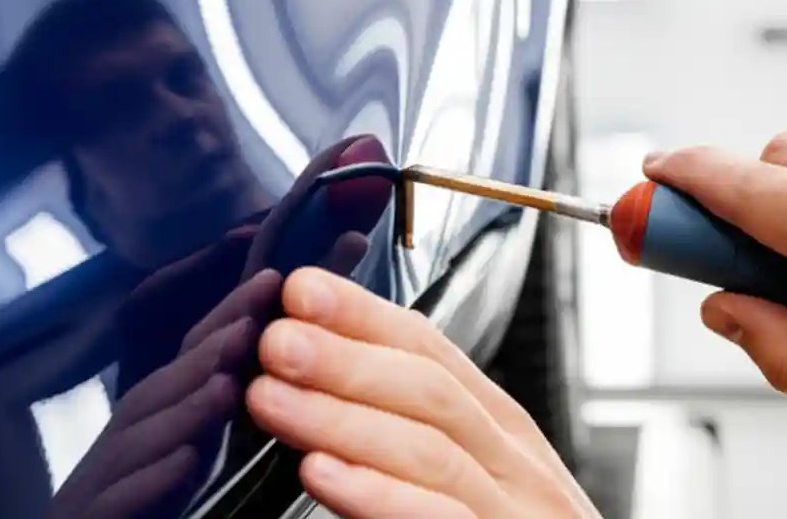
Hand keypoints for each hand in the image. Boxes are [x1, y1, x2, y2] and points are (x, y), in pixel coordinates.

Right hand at [49, 270, 279, 517]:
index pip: (188, 361)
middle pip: (163, 390)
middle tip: (253, 321)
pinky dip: (154, 479)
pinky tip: (188, 463)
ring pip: (140, 439)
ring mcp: (101, 480)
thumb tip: (258, 355)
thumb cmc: (138, 501)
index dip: (226, 319)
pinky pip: (121, 500)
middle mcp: (123, 440)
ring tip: (226, 385)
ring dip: (184, 410)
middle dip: (208, 353)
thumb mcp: (184, 449)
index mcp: (151, 419)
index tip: (271, 281)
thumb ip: (211, 406)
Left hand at [247, 268, 599, 518]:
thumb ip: (405, 431)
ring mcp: (515, 515)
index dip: (365, 315)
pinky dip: (377, 494)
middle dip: (346, 358)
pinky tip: (322, 473)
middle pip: (429, 391)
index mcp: (499, 431)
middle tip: (276, 339)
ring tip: (271, 398)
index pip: (431, 350)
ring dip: (342, 417)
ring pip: (428, 450)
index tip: (300, 290)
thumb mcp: (465, 477)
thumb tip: (310, 382)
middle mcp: (514, 465)